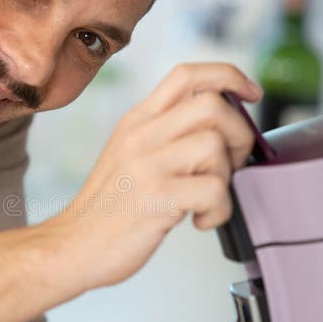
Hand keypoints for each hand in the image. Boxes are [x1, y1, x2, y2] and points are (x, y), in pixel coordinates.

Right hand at [49, 62, 261, 290]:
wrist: (72, 247)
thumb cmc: (108, 209)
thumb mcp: (129, 155)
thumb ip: (166, 135)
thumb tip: (223, 125)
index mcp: (137, 121)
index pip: (187, 74)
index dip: (229, 76)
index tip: (250, 93)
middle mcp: (141, 135)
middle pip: (211, 104)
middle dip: (239, 133)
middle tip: (232, 163)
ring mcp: (147, 165)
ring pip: (215, 145)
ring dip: (227, 176)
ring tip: (209, 198)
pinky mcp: (156, 198)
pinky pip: (214, 190)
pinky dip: (220, 211)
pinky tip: (200, 220)